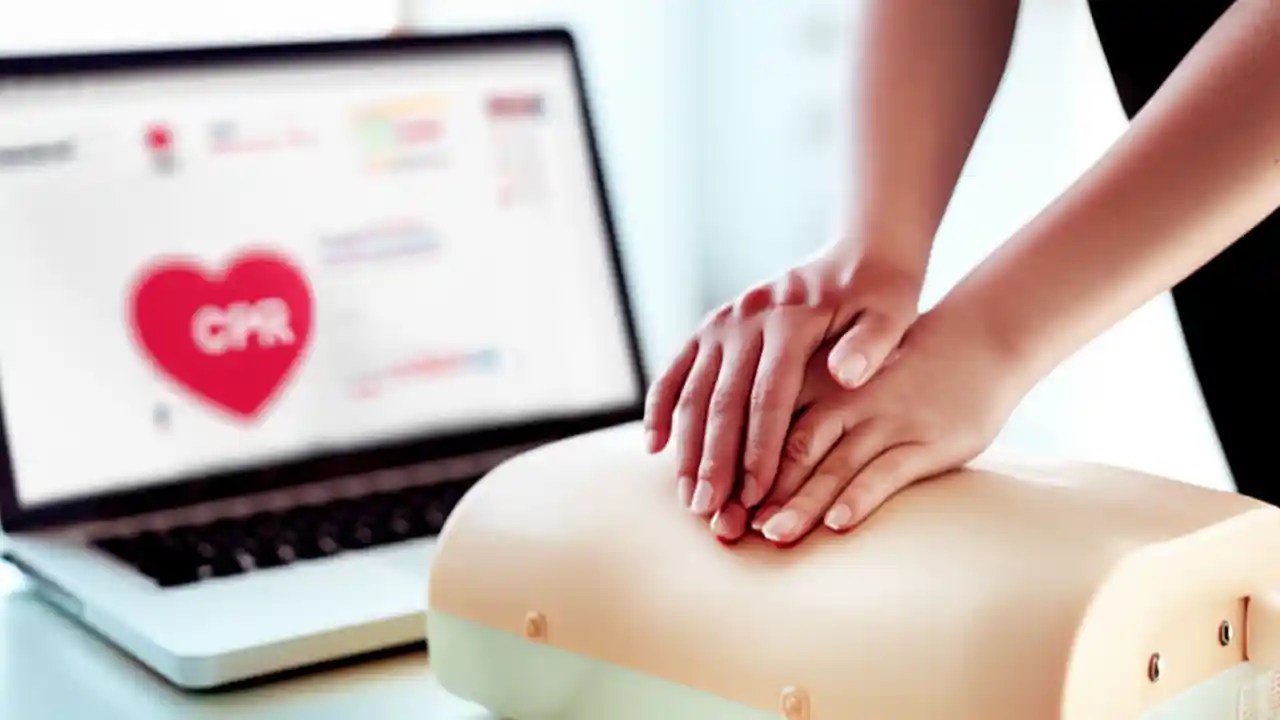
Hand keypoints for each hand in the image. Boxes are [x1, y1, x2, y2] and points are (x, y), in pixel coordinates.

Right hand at [643, 240, 925, 535]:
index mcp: (789, 320)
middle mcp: (747, 318)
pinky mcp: (710, 327)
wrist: (859, 255)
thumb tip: (845, 375)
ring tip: (690, 499)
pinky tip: (655, 447)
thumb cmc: (882, 296)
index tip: (756, 495)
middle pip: (722, 401)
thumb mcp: (892, 314)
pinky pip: (675, 371)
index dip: (759, 449)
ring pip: (693, 392)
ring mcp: (723, 322)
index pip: (767, 396)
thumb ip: (871, 345)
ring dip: (687, 448)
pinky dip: (660, 408)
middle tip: (711, 512)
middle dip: (715, 462)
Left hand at [750, 305, 1035, 544]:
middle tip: (724, 528)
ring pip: (835, 466)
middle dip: (757, 492)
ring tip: (771, 533)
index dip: (735, 463)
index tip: (709, 501)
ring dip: (801, 502)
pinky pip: (888, 474)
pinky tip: (837, 523)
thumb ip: (802, 402)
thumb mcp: (846, 370)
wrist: (980, 337)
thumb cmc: (902, 363)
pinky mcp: (928, 443)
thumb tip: (746, 448)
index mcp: (823, 382)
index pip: (767, 424)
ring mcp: (890, 423)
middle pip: (792, 450)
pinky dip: (861, 497)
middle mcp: (850, 402)